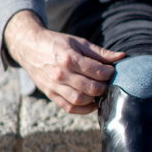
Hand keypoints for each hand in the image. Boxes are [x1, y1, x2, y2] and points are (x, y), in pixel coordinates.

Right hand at [4, 10, 123, 114]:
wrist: (29, 47)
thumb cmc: (57, 43)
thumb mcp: (79, 42)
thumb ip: (100, 52)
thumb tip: (122, 57)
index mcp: (69, 58)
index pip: (97, 71)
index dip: (110, 72)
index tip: (112, 70)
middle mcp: (61, 74)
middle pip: (91, 88)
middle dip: (105, 86)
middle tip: (108, 81)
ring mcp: (54, 86)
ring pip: (80, 100)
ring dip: (95, 98)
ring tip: (100, 91)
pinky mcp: (50, 94)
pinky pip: (69, 107)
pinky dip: (83, 109)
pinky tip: (91, 103)